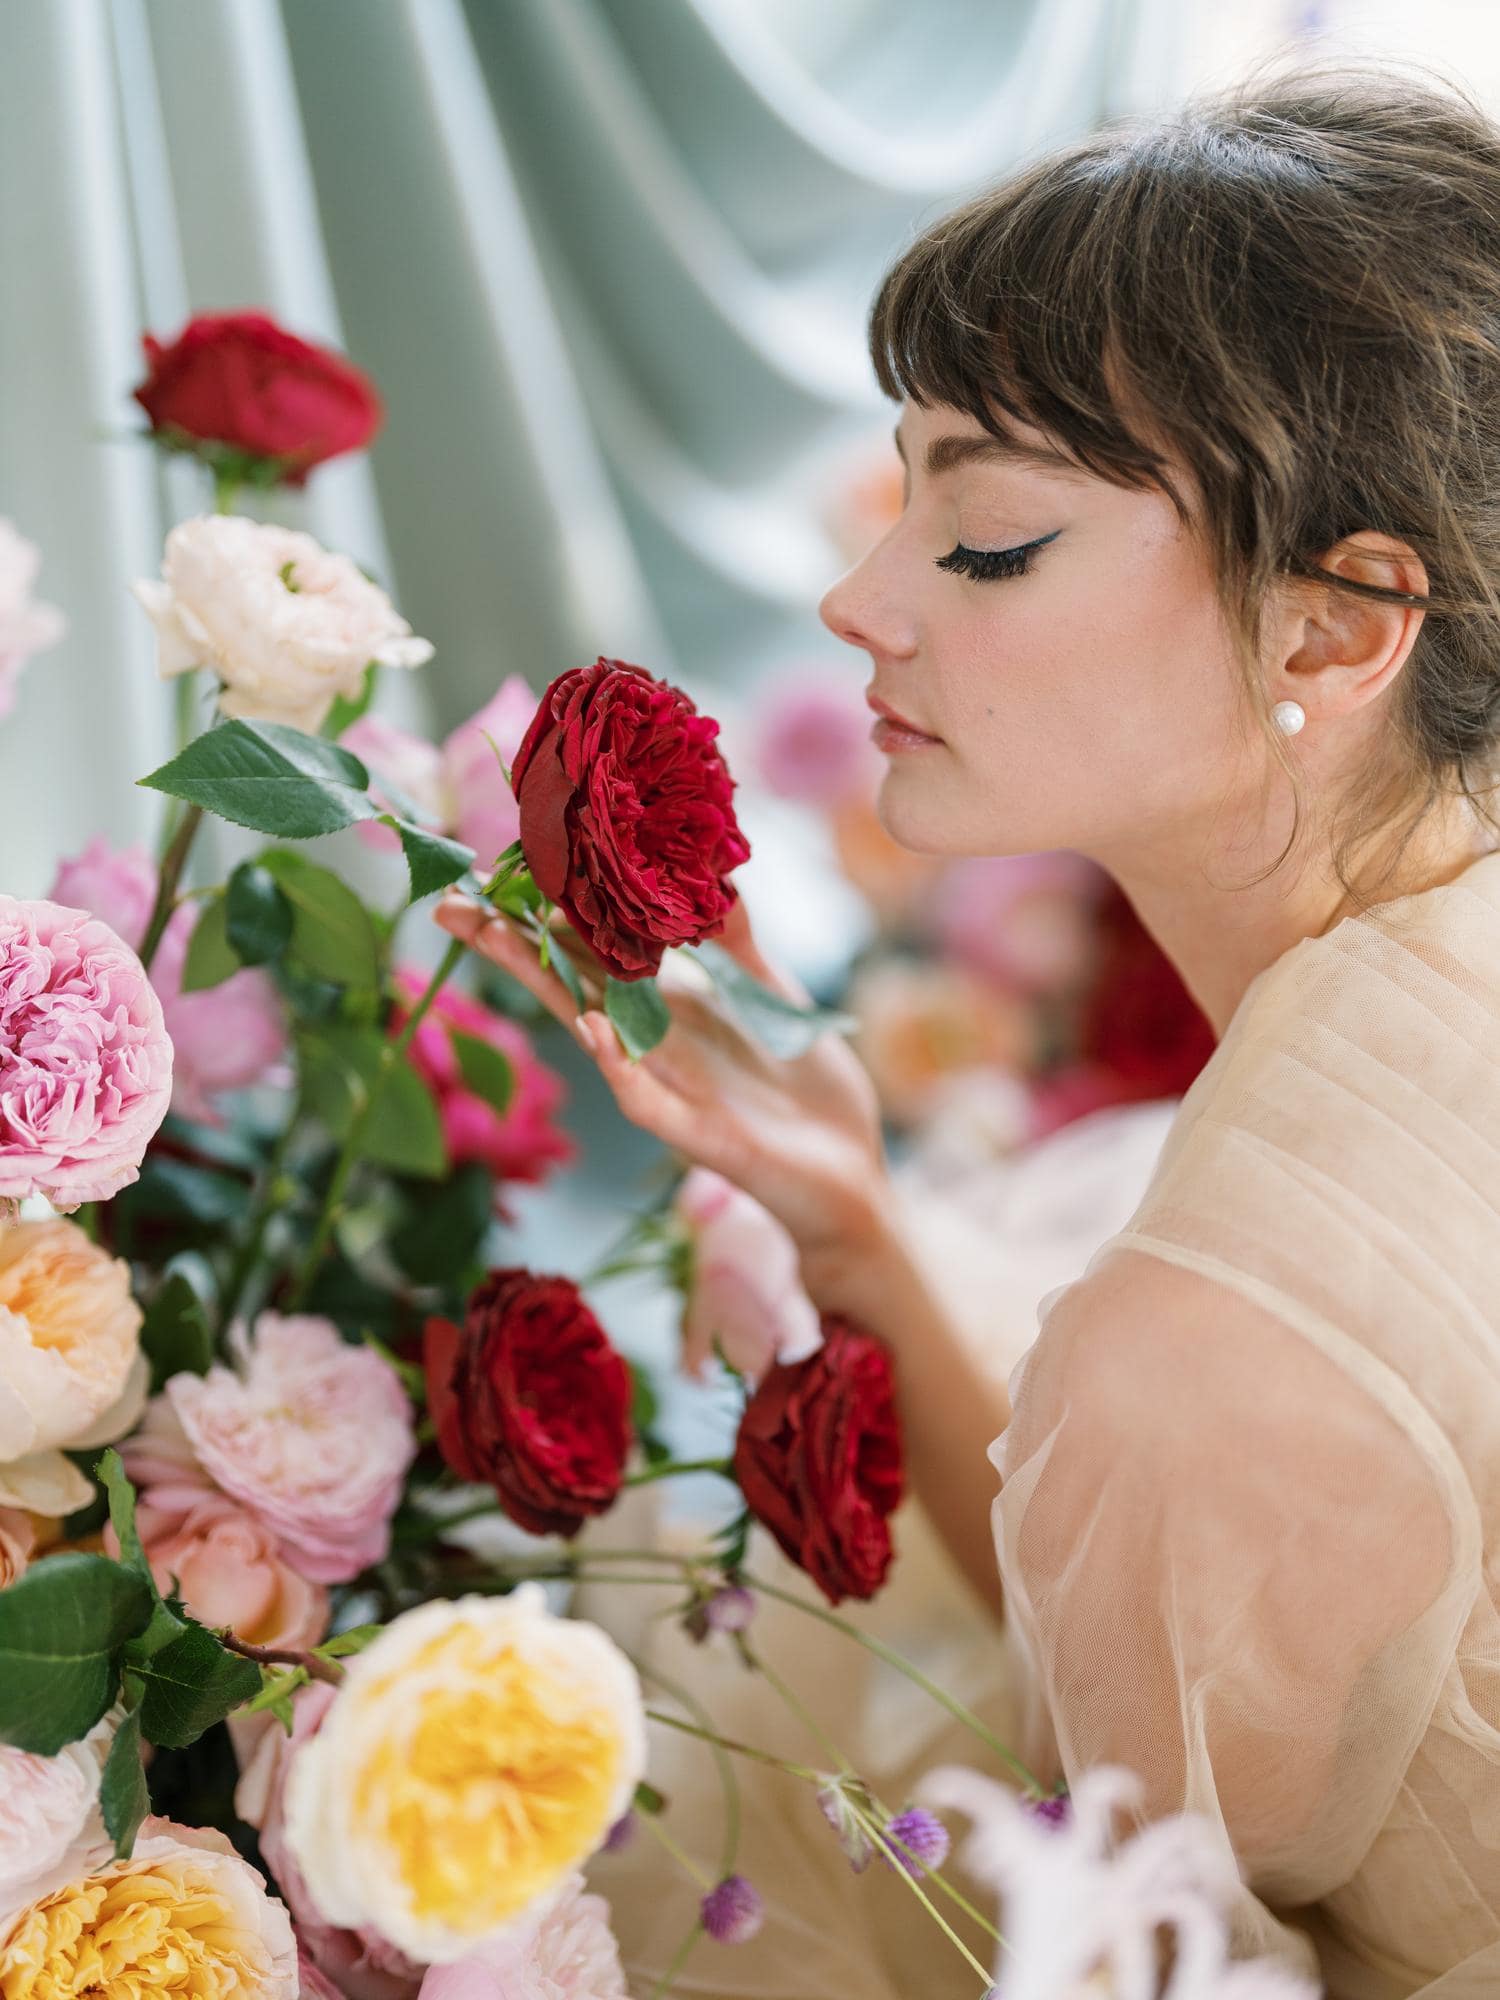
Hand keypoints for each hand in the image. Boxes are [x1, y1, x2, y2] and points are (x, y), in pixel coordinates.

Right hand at [433, 890, 889, 1259]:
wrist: (852, 1172)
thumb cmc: (808, 1089)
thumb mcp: (773, 998)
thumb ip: (738, 942)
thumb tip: (711, 874)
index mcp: (669, 1007)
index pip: (595, 950)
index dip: (550, 911)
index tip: (498, 865)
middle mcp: (653, 1044)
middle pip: (569, 983)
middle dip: (510, 945)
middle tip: (451, 902)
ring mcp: (667, 1088)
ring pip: (589, 1034)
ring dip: (544, 988)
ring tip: (498, 941)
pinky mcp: (695, 1134)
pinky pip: (642, 1098)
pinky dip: (615, 1063)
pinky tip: (589, 1027)